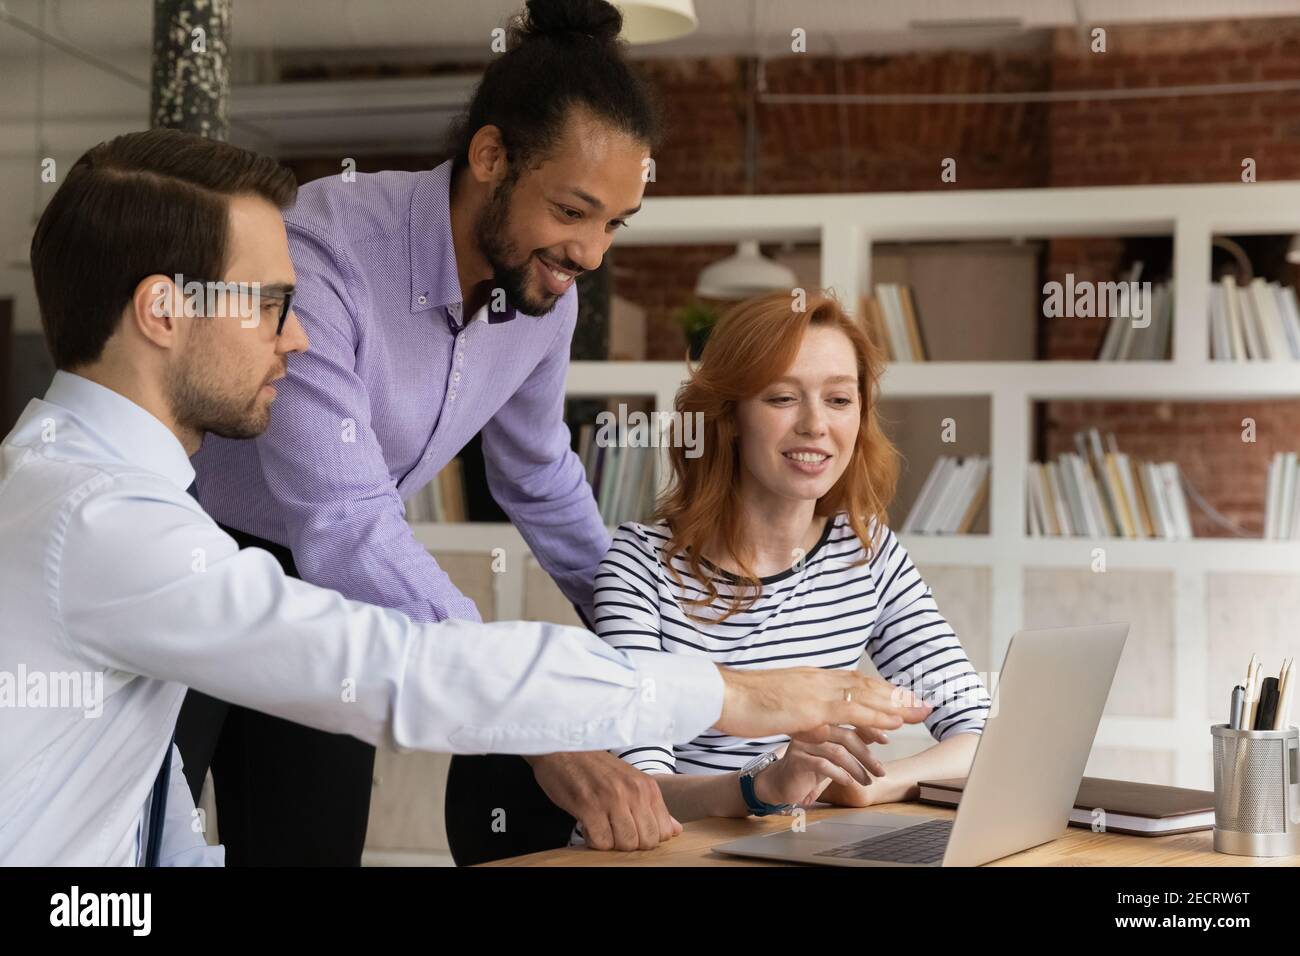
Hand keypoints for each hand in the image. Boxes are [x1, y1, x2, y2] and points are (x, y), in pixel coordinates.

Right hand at [528, 751, 680, 850]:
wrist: (563, 747)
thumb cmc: (595, 766)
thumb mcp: (630, 780)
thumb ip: (652, 805)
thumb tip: (675, 830)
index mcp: (647, 786)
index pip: (664, 831)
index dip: (648, 838)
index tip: (633, 831)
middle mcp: (633, 792)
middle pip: (646, 842)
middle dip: (631, 843)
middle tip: (615, 831)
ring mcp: (611, 800)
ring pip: (625, 844)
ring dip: (611, 842)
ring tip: (601, 826)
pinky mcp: (588, 807)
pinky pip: (601, 842)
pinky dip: (594, 840)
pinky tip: (588, 825)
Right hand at [716, 667, 930, 741]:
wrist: (723, 695)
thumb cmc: (742, 702)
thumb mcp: (779, 704)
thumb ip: (800, 710)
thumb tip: (814, 720)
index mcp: (811, 678)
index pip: (854, 682)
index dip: (880, 691)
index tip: (901, 698)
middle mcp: (819, 679)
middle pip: (867, 686)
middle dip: (897, 697)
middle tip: (924, 706)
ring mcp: (816, 691)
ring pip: (866, 696)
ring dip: (896, 705)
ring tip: (920, 713)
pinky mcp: (811, 707)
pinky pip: (851, 711)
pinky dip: (876, 715)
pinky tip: (893, 723)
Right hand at [752, 726, 889, 807]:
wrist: (780, 783)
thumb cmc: (808, 767)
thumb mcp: (834, 753)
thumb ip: (851, 741)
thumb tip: (877, 732)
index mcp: (821, 722)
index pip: (850, 720)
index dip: (870, 728)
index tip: (887, 739)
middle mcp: (812, 729)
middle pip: (846, 736)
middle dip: (867, 756)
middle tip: (880, 771)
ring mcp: (802, 743)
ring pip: (836, 752)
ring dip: (856, 769)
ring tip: (867, 781)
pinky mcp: (796, 760)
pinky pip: (822, 765)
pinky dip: (839, 774)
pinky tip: (848, 782)